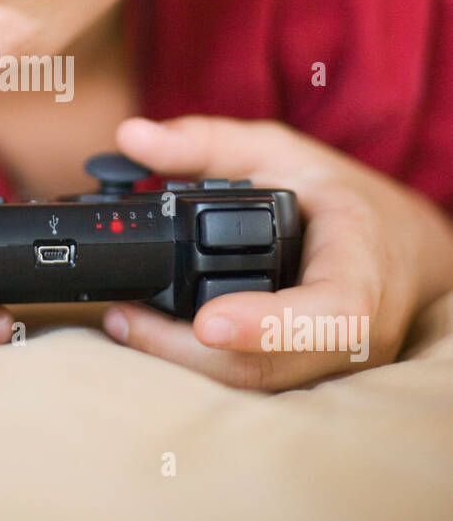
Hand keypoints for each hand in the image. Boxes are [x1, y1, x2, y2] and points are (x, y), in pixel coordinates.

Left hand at [102, 115, 452, 390]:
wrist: (398, 247)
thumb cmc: (340, 198)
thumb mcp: (280, 152)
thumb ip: (204, 143)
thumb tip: (132, 135)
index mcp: (361, 265)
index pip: (329, 310)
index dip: (268, 324)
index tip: (207, 323)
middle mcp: (356, 330)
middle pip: (270, 365)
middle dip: (187, 352)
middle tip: (123, 317)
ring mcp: (335, 365)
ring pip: (255, 385)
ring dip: (183, 364)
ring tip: (125, 323)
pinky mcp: (309, 380)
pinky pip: (252, 385)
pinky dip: (199, 368)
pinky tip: (155, 339)